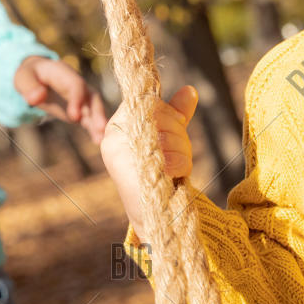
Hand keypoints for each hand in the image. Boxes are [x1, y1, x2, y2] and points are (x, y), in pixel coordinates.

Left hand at [13, 56, 109, 144]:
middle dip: (97, 112)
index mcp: (64, 74)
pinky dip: (94, 129)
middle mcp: (77, 84)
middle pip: (91, 97)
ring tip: (100, 140)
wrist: (36, 76)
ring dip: (98, 123)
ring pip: (94, 109)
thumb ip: (29, 86)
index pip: (76, 85)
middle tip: (100, 128)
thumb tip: (36, 98)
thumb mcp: (23, 77)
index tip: (74, 117)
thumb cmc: (30, 75)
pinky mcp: (80, 110)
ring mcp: (81, 97)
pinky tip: (98, 141)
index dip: (77, 99)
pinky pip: (89, 119)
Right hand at [99, 85, 196, 239]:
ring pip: (165, 136)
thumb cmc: (159, 171)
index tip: (176, 127)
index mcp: (119, 122)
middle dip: (180, 134)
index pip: (149, 101)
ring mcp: (118, 154)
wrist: (153, 213)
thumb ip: (175, 113)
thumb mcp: (169, 137)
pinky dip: (180, 166)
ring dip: (183, 152)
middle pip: (158, 116)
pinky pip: (166, 158)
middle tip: (179, 153)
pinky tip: (175, 176)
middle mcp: (113, 135)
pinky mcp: (131, 174)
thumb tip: (190, 90)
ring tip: (176, 167)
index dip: (170, 114)